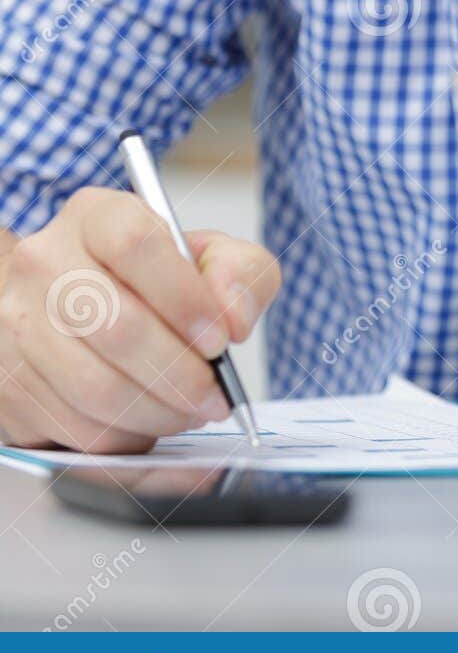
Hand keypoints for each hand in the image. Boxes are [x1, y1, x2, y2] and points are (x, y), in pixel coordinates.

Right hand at [0, 188, 280, 452]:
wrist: (67, 303)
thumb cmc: (147, 279)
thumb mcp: (205, 255)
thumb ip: (240, 273)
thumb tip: (234, 318)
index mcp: (95, 216)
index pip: (135, 245)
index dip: (184, 298)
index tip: (220, 339)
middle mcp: (44, 262)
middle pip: (116, 326)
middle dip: (179, 373)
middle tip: (214, 395)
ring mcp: (17, 323)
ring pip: (95, 387)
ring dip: (158, 413)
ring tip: (189, 410)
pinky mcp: (10, 383)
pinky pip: (77, 427)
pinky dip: (126, 436)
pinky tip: (149, 421)